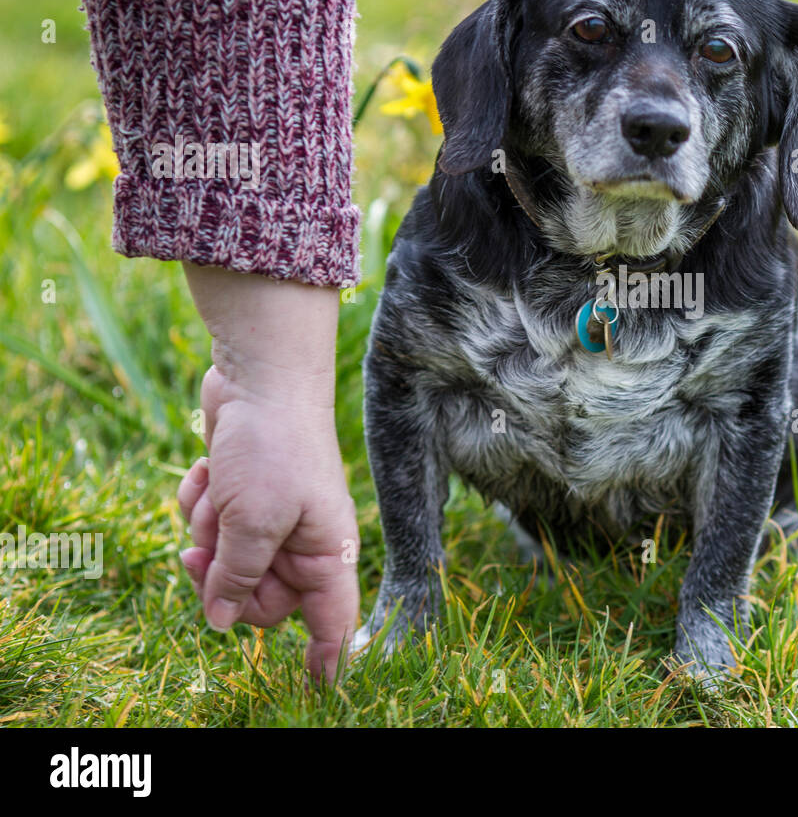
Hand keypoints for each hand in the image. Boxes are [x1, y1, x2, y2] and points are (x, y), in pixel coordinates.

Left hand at [176, 264, 358, 680]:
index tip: (316, 689)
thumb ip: (237, 577)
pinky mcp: (242, 493)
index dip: (326, 657)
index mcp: (325, 552)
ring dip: (208, 529)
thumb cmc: (274, 446)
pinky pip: (210, 524)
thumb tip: (219, 621)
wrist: (258, 375)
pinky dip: (200, 501)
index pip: (332, 621)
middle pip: (258, 598)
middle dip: (222, 578)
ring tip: (214, 492)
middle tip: (199, 554)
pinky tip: (206, 472)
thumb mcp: (253, 521)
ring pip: (225, 560)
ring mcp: (271, 516)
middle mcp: (302, 540)